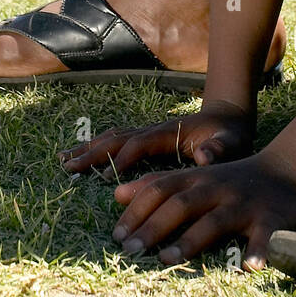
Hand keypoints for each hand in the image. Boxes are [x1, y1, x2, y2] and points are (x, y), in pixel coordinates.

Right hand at [58, 100, 253, 177]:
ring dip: (88, 149)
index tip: (108, 179)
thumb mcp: (231, 143)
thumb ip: (219, 149)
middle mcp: (153, 130)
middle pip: (117, 139)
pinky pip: (116, 142)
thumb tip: (203, 156)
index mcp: (168, 133)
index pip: (140, 144)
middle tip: (68, 167)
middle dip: (93, 152)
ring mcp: (147, 133)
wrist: (228, 117)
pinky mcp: (146, 140)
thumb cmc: (230, 135)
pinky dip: (96, 147)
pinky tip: (80, 155)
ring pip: (112, 138)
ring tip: (64, 160)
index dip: (124, 159)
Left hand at [110, 154, 295, 268]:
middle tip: (130, 250)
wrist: (285, 171)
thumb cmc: (230, 181)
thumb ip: (159, 185)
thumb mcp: (195, 178)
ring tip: (167, 259)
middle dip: (153, 226)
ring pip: (214, 220)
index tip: (117, 235)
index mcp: (196, 179)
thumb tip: (117, 195)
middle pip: (181, 204)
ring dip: (190, 240)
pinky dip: (258, 250)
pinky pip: (264, 236)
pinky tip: (249, 267)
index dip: (137, 210)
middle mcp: (217, 188)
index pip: (160, 189)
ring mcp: (244, 204)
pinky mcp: (272, 219)